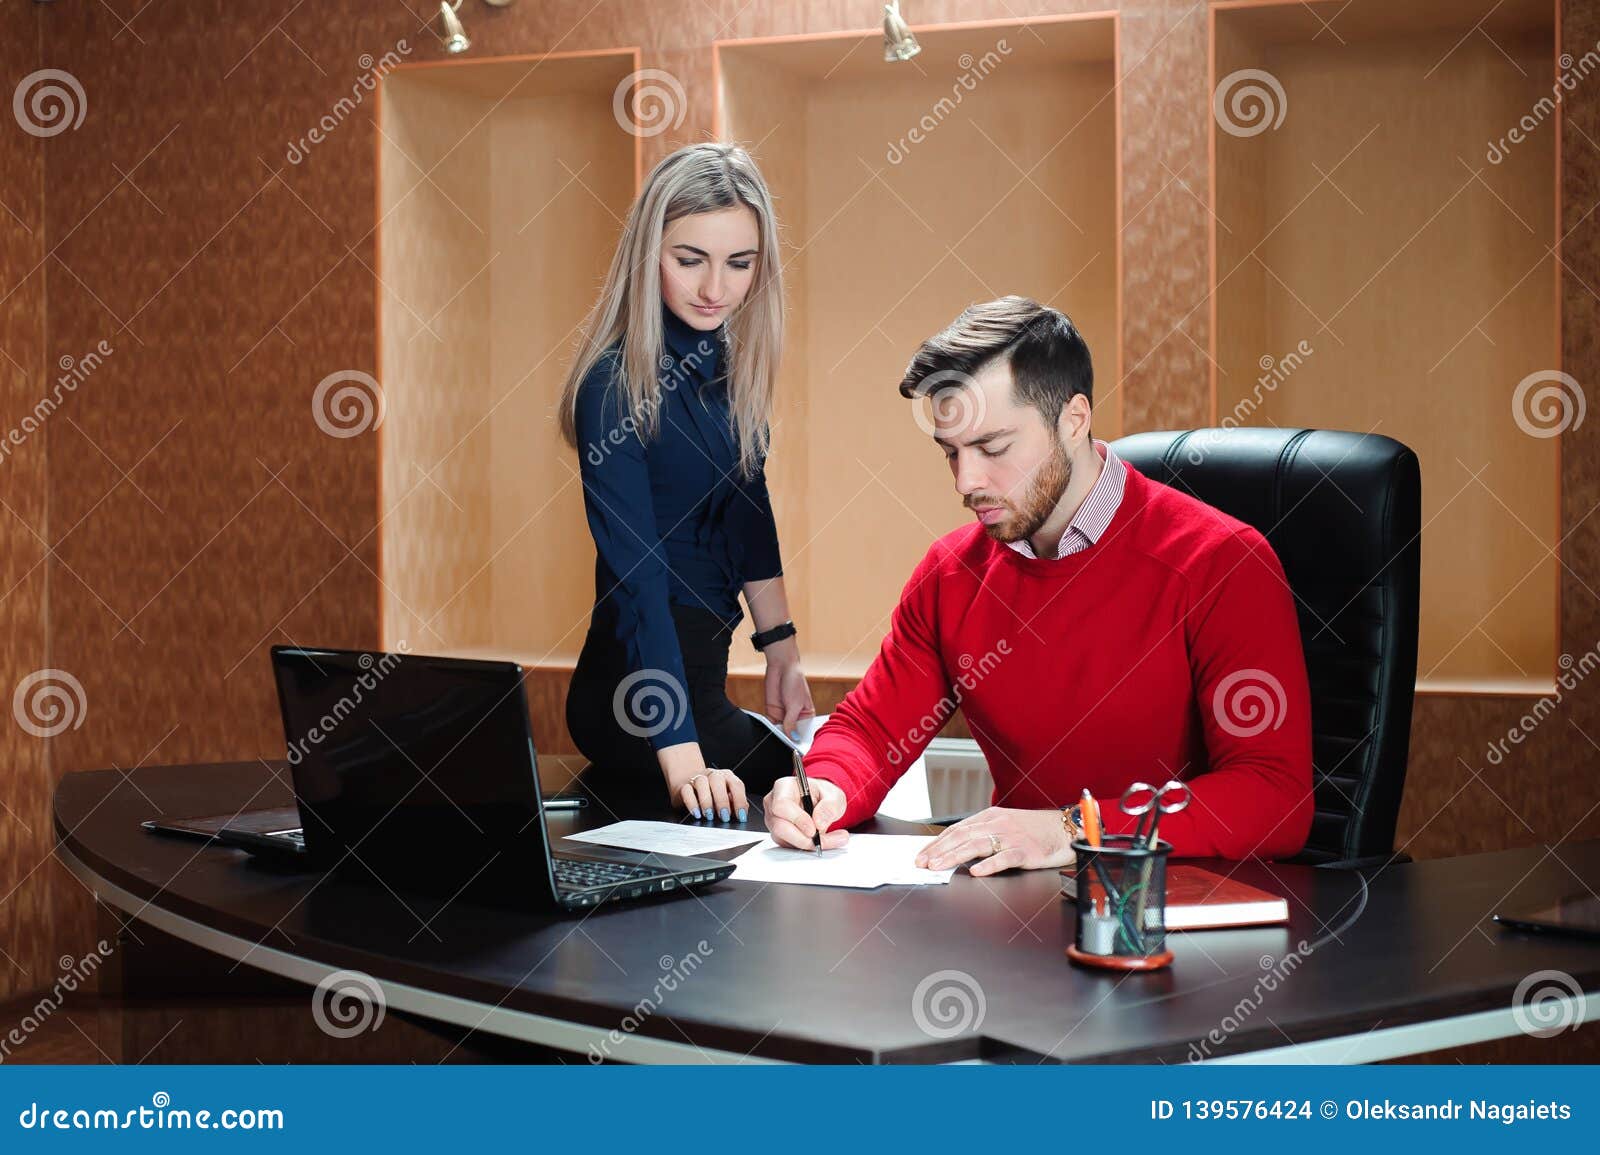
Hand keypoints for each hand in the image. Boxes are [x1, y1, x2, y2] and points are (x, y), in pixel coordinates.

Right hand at [659, 744, 747, 821]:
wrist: (690, 786)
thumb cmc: (713, 794)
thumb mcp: (727, 798)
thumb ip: (735, 803)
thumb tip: (743, 810)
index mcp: (727, 776)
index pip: (736, 784)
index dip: (740, 801)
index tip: (741, 816)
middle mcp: (713, 775)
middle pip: (718, 780)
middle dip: (722, 800)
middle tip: (724, 816)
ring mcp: (697, 778)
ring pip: (701, 783)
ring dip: (706, 801)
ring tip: (710, 815)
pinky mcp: (684, 786)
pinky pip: (686, 791)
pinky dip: (692, 803)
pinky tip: (697, 813)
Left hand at [761, 638, 813, 740]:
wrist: (781, 667)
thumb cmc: (795, 682)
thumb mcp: (795, 703)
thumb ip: (791, 721)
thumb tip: (792, 737)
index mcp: (807, 716)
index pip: (805, 732)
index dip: (803, 740)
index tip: (801, 749)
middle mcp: (795, 718)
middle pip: (792, 733)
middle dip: (790, 740)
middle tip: (790, 749)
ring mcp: (783, 717)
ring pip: (781, 731)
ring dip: (780, 736)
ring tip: (781, 743)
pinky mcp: (772, 714)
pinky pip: (771, 726)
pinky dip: (771, 730)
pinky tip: (772, 734)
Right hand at [761, 775, 848, 850]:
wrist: (822, 804)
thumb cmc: (822, 795)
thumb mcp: (834, 795)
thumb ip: (830, 806)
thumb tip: (819, 822)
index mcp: (784, 787)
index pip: (782, 804)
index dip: (797, 819)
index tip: (813, 829)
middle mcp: (774, 803)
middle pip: (780, 827)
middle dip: (803, 838)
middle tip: (823, 840)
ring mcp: (774, 820)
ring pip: (784, 839)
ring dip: (808, 844)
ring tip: (830, 840)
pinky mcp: (779, 835)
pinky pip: (789, 846)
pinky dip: (807, 847)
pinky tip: (821, 841)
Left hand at [913, 807, 1075, 876]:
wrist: (1065, 828)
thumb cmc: (1034, 830)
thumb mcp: (1004, 825)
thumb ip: (982, 833)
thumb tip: (955, 848)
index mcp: (989, 817)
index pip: (956, 830)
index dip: (936, 843)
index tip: (921, 855)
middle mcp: (997, 824)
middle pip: (962, 837)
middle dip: (939, 851)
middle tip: (922, 863)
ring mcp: (1011, 837)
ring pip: (977, 845)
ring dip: (954, 856)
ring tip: (938, 866)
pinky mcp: (1026, 851)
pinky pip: (1005, 858)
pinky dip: (989, 864)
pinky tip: (976, 871)